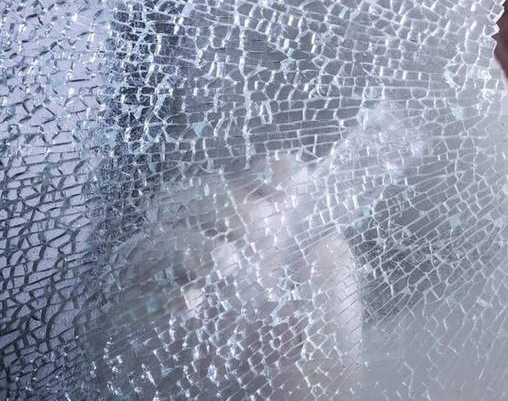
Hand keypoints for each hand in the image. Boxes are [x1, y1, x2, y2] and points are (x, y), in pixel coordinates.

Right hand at [92, 156, 361, 397]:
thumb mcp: (332, 327)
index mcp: (261, 244)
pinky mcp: (134, 326)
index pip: (255, 187)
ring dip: (192, 242)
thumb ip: (334, 280)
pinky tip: (191, 304)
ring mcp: (168, 286)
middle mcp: (211, 254)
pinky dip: (160, 294)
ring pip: (157, 239)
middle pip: (195, 197)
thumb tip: (326, 241)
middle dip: (226, 199)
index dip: (269, 174)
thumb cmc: (304, 375)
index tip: (292, 179)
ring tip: (228, 263)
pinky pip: (131, 298)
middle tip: (264, 222)